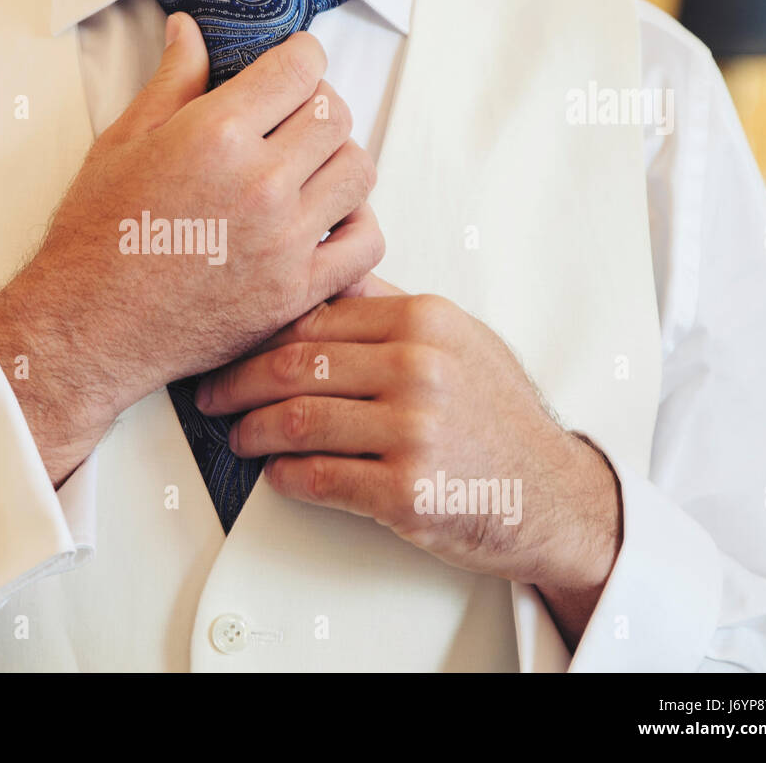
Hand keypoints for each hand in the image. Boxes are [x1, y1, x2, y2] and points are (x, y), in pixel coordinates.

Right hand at [0, 14, 383, 483]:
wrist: (87, 327)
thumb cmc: (96, 238)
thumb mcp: (122, 143)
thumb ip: (171, 82)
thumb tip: (189, 31)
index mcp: (216, 135)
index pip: (301, 66)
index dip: (302, 57)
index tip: (293, 67)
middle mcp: (260, 183)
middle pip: (335, 114)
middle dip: (317, 106)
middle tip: (292, 121)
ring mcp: (284, 241)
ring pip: (359, 171)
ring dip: (340, 161)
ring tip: (310, 171)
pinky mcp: (294, 292)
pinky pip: (366, 245)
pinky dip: (357, 227)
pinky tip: (327, 222)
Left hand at [196, 276, 621, 644]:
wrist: (553, 493)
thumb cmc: (498, 415)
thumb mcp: (458, 338)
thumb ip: (389, 304)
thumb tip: (325, 272)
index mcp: (422, 321)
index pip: (310, 320)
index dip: (255, 337)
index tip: (229, 350)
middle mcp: (418, 368)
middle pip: (293, 366)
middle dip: (236, 383)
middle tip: (212, 396)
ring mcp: (413, 430)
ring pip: (296, 421)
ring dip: (251, 432)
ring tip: (237, 436)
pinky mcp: (407, 491)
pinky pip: (318, 478)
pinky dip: (283, 477)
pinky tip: (276, 473)